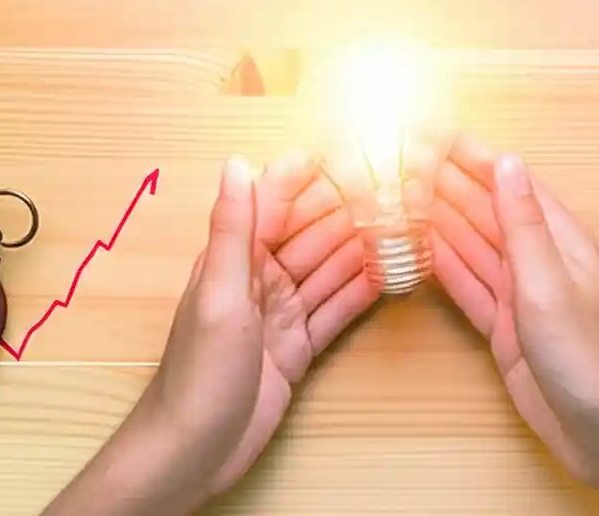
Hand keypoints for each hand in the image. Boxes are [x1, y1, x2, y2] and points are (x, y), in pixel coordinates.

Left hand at [46, 153, 379, 514]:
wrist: (194, 448)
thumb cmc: (199, 372)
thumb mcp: (219, 293)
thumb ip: (232, 229)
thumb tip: (237, 162)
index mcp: (235, 261)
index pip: (274, 205)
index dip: (307, 178)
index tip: (346, 150)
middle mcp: (260, 281)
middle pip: (310, 236)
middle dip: (347, 211)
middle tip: (395, 187)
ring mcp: (281, 315)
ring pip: (329, 271)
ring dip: (362, 249)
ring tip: (404, 224)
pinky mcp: (298, 348)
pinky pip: (335, 312)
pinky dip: (362, 294)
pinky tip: (391, 275)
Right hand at [428, 136, 598, 492]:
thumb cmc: (587, 357)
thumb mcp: (550, 283)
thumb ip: (523, 224)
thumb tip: (507, 162)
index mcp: (558, 239)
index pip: (508, 182)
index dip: (471, 157)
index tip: (430, 133)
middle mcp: (537, 259)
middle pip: (484, 211)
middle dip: (445, 183)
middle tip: (398, 159)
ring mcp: (519, 294)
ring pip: (471, 246)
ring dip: (437, 220)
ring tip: (397, 193)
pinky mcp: (504, 327)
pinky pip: (467, 286)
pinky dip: (441, 266)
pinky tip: (416, 247)